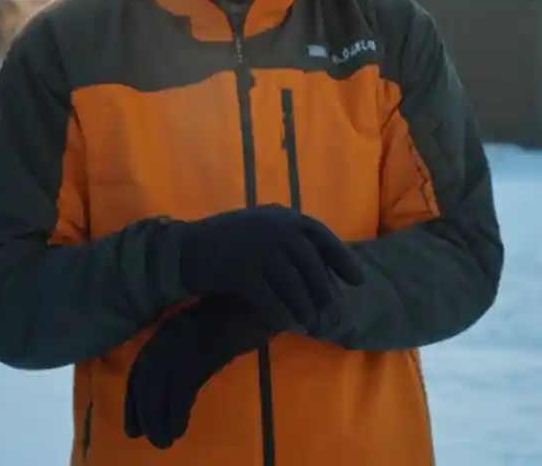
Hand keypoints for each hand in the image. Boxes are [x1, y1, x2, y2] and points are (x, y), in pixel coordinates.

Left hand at [124, 296, 274, 448]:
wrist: (258, 301)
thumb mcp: (200, 331)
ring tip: (164, 441)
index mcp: (167, 331)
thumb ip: (185, 350)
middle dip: (143, 413)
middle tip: (145, 437)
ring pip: (159, 389)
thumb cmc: (235, 314)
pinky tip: (179, 429)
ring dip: (158, 419)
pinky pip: (181, 390)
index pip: (140, 370)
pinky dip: (176, 413)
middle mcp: (168, 337)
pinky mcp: (201, 354)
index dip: (133, 400)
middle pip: (145, 382)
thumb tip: (171, 382)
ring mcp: (183, 344)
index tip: (134, 424)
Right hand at [176, 205, 364, 330]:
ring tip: (311, 323)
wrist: (182, 250)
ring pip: (295, 286)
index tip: (358, 280)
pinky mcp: (243, 272)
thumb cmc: (225, 242)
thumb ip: (288, 238)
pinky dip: (281, 314)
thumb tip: (324, 262)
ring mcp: (259, 249)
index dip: (343, 259)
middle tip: (330, 311)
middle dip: (323, 291)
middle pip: (312, 265)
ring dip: (305, 308)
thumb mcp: (259, 228)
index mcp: (282, 215)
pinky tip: (285, 325)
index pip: (321, 236)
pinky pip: (271, 300)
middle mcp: (275, 228)